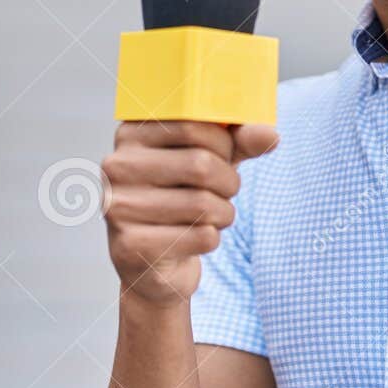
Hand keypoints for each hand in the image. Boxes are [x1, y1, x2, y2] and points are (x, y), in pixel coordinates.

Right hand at [101, 121, 278, 304]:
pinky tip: (195, 239)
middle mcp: (117, 166)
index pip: (192, 123)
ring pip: (203, 204)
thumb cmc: (182, 199)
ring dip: (224, 213)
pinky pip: (200, 236)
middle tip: (226, 191)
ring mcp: (119, 207)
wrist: (153, 264)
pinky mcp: (130, 246)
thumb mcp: (211, 162)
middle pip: (200, 164)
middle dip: (228, 182)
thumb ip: (238, 143)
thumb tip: (270, 135)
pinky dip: (211, 239)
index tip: (224, 155)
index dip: (224, 142)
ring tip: (213, 216)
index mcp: (131, 134)